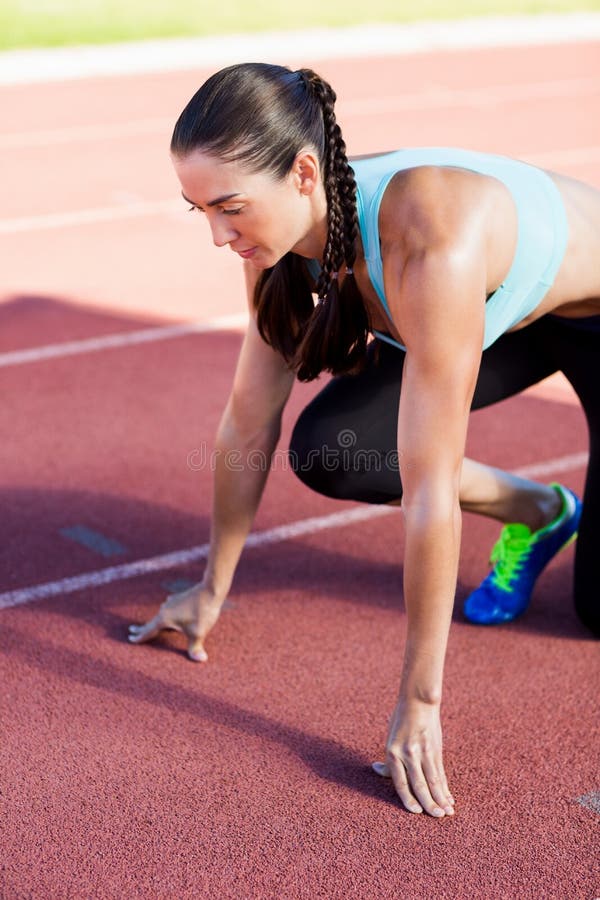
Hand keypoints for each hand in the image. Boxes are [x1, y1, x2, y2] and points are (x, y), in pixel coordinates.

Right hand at [128, 580, 223, 661]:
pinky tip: (169, 613)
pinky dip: (167, 615)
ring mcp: (172, 603)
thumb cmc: (203, 612)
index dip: (140, 636)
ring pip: (161, 615)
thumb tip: (200, 660)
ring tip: (152, 626)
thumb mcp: (198, 633)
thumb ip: (196, 648)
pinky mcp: (180, 599)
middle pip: (151, 622)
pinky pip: (169, 610)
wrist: (211, 590)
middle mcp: (165, 610)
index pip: (149, 630)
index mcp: (165, 619)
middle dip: (142, 628)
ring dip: (155, 622)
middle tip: (131, 630)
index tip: (131, 639)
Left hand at [372, 697, 454, 817]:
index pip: (400, 781)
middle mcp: (408, 753)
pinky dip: (445, 787)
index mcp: (393, 752)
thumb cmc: (400, 722)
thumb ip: (388, 759)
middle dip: (429, 803)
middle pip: (419, 784)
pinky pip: (441, 772)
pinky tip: (449, 797)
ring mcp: (424, 751)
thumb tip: (377, 770)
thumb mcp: (390, 739)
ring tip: (447, 812)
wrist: (418, 702)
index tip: (416, 811)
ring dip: (441, 798)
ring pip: (433, 780)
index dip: (408, 798)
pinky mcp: (436, 750)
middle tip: (437, 817)